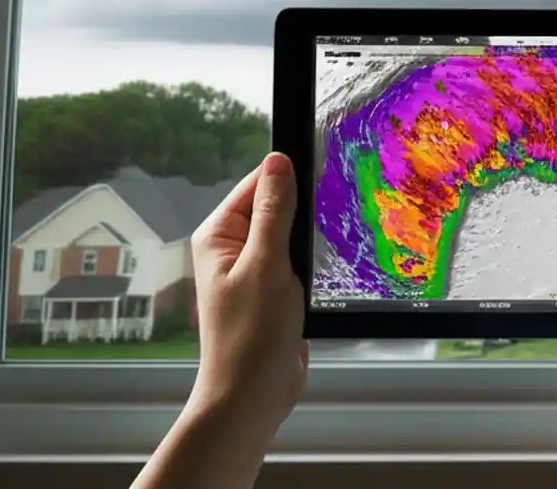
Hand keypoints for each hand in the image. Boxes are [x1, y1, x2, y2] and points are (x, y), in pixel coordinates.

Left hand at [188, 152, 308, 441]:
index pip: (255, 185)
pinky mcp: (273, 291)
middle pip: (273, 207)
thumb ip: (274, 210)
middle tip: (337, 206)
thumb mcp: (267, 264)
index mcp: (219, 235)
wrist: (253, 395)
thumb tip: (278, 160)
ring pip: (289, 235)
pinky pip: (295, 261)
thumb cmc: (252, 333)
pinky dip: (312, 261)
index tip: (325, 167)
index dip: (288, 175)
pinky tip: (330, 263)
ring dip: (310, 236)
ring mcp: (253, 270)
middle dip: (303, 208)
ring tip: (337, 234)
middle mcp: (232, 249)